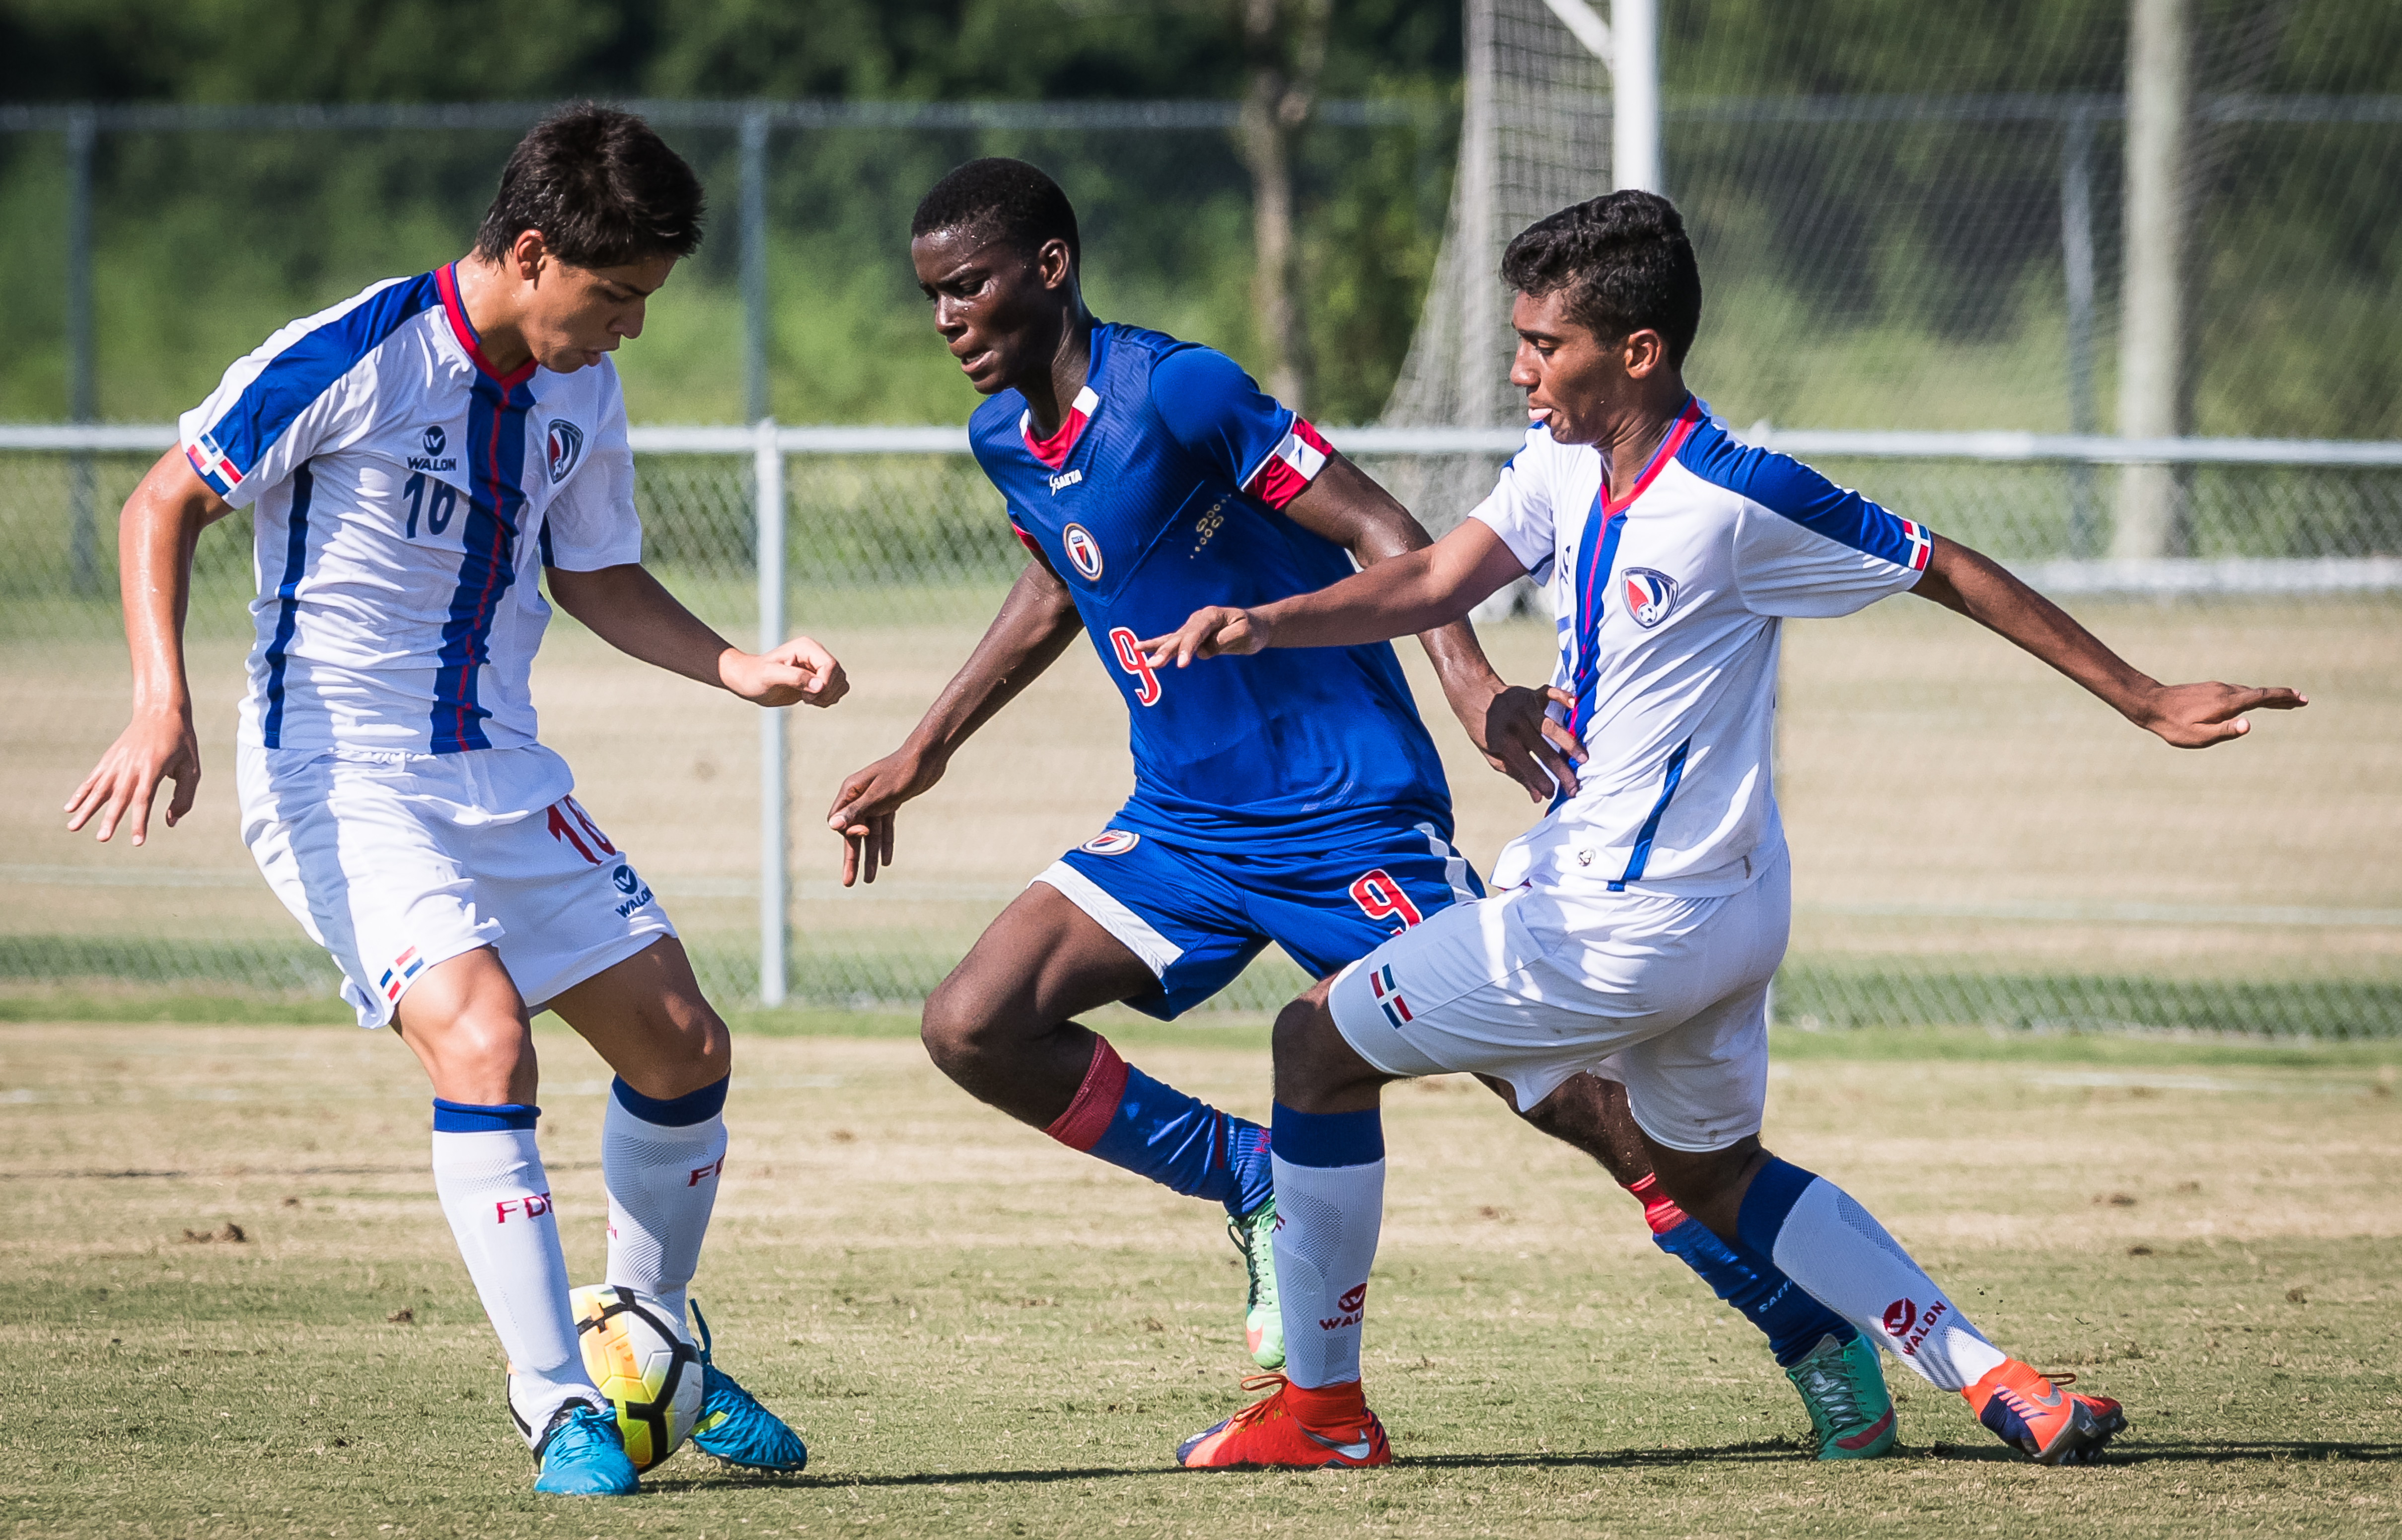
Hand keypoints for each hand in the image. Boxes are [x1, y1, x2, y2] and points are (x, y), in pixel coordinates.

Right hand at [65, 708, 200, 845]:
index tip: (137, 842)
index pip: (144, 800)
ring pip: (99, 789)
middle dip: (110, 819)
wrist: (160, 711)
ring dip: (86, 810)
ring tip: (73, 828)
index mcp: (153, 768)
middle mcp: (131, 766)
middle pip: (119, 797)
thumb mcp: (192, 768)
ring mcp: (117, 762)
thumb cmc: (180, 742)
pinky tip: (70, 808)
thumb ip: (183, 797)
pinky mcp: (108, 759)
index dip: (140, 822)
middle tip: (102, 839)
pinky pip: (92, 779)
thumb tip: (170, 823)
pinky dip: (81, 793)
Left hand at [721, 636, 847, 707]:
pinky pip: (837, 690)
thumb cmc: (754, 676)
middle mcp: (815, 654)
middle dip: (826, 692)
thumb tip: (820, 686)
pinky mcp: (818, 679)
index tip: (807, 697)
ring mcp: (818, 667)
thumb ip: (795, 678)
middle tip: (805, 700)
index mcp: (806, 647)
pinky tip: (810, 700)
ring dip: (828, 697)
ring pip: (841, 683)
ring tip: (807, 700)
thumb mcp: (770, 676)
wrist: (748, 681)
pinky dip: (828, 699)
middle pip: (838, 675)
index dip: (825, 684)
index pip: (830, 665)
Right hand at [826, 743, 946, 885]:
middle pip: (853, 834)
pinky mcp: (890, 803)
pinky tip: (886, 861)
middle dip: (853, 858)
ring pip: (870, 834)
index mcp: (851, 792)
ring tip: (871, 880)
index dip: (849, 834)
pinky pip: (885, 828)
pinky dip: (885, 843)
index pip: (839, 822)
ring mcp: (875, 801)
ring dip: (871, 856)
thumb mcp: (879, 795)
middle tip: (849, 883)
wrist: (928, 757)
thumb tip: (833, 826)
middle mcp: (859, 797)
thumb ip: (857, 811)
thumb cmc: (902, 772)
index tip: (865, 833)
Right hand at [1137, 605, 1268, 668]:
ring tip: (1143, 658)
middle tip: (1155, 665)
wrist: (1254, 626)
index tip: (1180, 664)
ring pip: (1172, 639)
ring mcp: (1192, 627)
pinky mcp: (1190, 636)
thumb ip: (1225, 640)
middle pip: (1180, 637)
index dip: (1187, 649)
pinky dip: (1155, 645)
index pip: (1197, 634)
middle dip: (1167, 651)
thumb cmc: (1251, 629)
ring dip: (1158, 650)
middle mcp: (1198, 619)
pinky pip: (1171, 640)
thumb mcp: (1245, 633)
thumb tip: (1203, 651)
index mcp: (1212, 616)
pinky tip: (1138, 649)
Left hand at [1468, 684, 1585, 801]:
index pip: (1527, 766)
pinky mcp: (1532, 695)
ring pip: (1551, 727)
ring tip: (1583, 758)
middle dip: (1561, 772)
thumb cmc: (1485, 730)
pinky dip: (1563, 697)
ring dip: (1569, 743)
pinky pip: (1550, 694)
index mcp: (1504, 743)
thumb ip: (1516, 774)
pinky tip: (1575, 705)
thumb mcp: (1493, 755)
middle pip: (1544, 751)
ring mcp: (1526, 709)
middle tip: (1575, 787)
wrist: (1473, 695)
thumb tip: (1537, 797)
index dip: (1541, 782)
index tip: (1553, 794)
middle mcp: (1517, 726)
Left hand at [2132, 681, 2306, 747]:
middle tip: (2302, 700)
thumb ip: (2225, 731)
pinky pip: (2238, 692)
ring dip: (2268, 696)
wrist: (2150, 704)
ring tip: (2284, 702)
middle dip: (2281, 697)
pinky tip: (2252, 701)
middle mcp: (2225, 691)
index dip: (2283, 698)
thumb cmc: (2173, 725)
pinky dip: (2252, 695)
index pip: (2261, 698)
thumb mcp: (2198, 736)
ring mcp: (2217, 688)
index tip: (2301, 699)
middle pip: (2259, 693)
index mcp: (2227, 703)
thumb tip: (2249, 725)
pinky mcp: (2210, 689)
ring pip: (2248, 692)